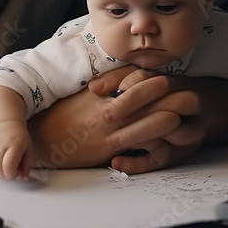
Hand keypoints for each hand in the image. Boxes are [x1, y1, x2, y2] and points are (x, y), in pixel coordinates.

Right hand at [0, 120, 33, 179]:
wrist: (5, 121)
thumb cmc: (18, 136)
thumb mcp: (28, 148)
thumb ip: (27, 165)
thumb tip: (24, 178)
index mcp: (15, 144)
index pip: (9, 165)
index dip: (11, 174)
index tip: (15, 174)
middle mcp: (1, 143)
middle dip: (3, 176)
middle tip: (8, 174)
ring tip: (1, 172)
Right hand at [28, 66, 205, 173]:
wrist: (38, 142)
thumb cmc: (56, 120)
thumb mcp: (77, 98)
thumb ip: (100, 90)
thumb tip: (118, 83)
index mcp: (98, 93)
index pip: (132, 79)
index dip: (152, 78)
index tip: (166, 78)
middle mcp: (106, 108)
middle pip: (146, 95)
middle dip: (169, 92)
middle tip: (188, 89)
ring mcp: (109, 129)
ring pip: (148, 118)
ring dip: (169, 113)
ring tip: (186, 110)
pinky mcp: (109, 149)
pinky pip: (140, 143)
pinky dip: (157, 140)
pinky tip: (168, 137)